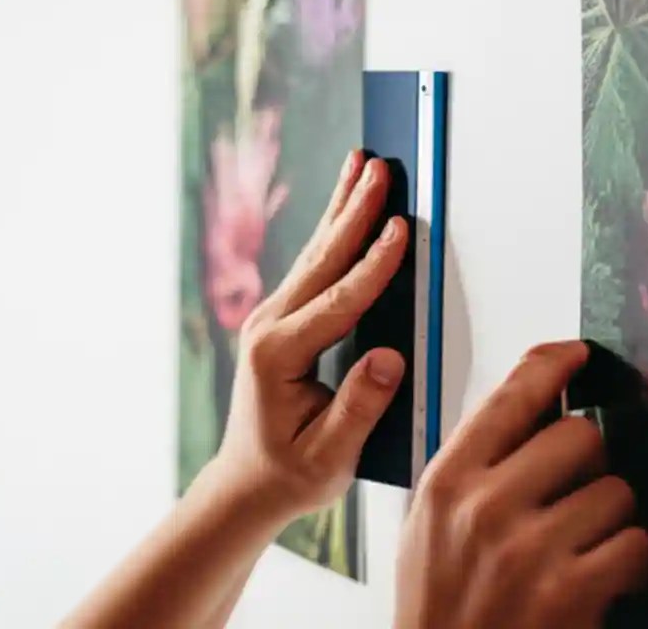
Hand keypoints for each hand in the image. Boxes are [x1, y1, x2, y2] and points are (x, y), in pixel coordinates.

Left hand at [209, 150, 408, 524]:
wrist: (247, 483)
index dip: (374, 265)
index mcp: (279, 356)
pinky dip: (335, 229)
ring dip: (342, 206)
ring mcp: (271, 318)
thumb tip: (389, 358)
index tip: (399, 230)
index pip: (338, 302)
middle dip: (354, 209)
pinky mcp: (281, 318)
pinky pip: (314, 265)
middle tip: (378, 167)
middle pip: (322, 258)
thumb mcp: (330, 455)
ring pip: (316, 252)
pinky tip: (348, 206)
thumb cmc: (290, 473)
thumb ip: (360, 407)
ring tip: (362, 164)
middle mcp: (268, 328)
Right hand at [395, 341, 647, 628]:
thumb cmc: (440, 607)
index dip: (553, 363)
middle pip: (579, 434)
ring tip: (584, 547)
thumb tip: (532, 410)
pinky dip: (630, 561)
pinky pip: (635, 543)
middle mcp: (484, 506)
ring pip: (615, 490)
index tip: (577, 354)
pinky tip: (604, 577)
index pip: (510, 395)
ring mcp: (527, 550)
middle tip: (575, 495)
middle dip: (588, 464)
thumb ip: (474, 469)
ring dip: (612, 519)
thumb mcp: (431, 526)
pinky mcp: (568, 593)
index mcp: (447, 480)